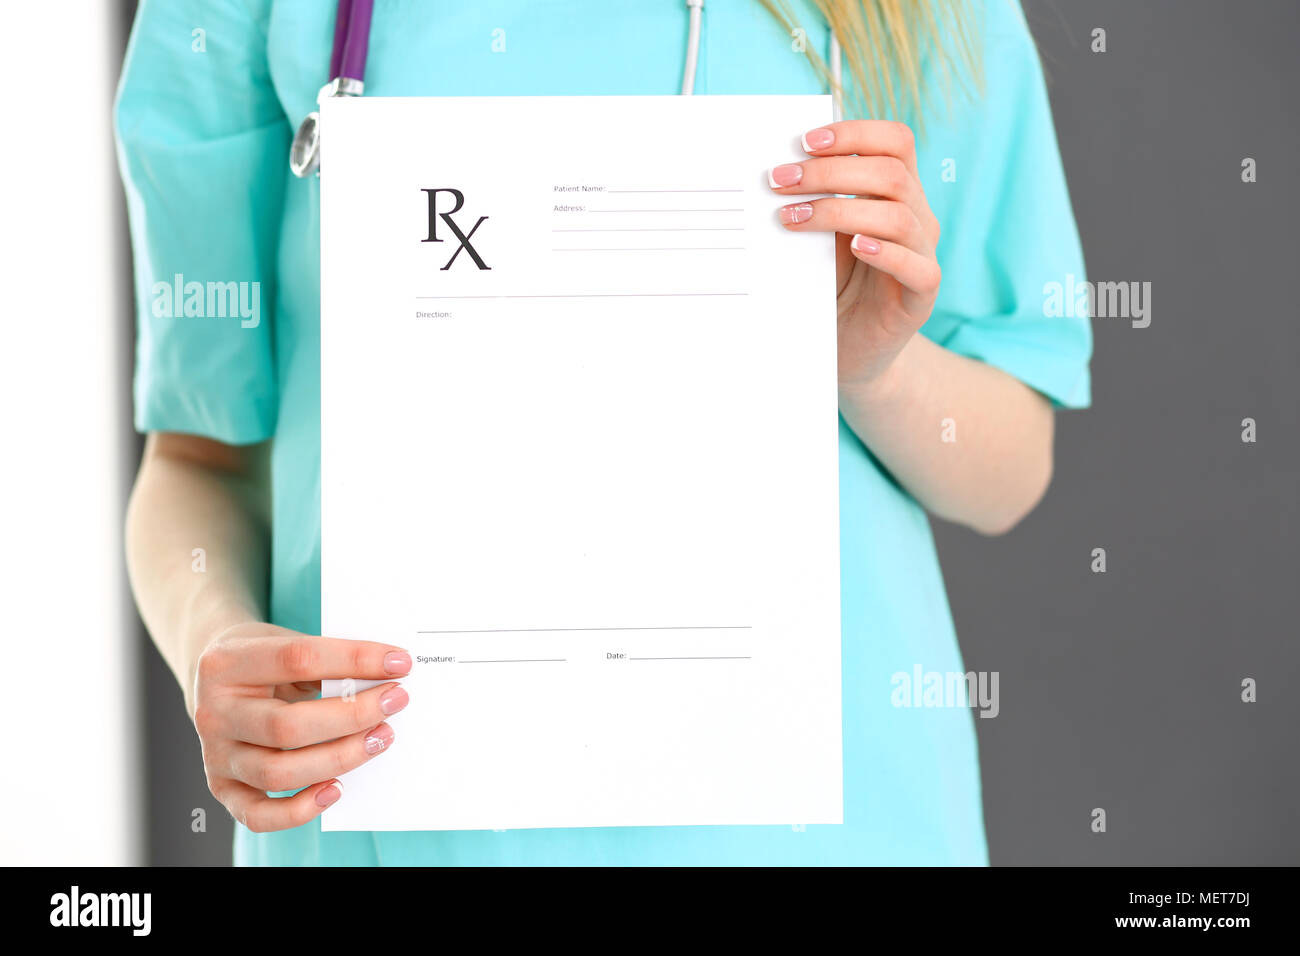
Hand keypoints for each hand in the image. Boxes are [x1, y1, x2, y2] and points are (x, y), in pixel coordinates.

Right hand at [189, 621, 411, 831]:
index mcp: (227, 663)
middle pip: (288, 726)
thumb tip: (383, 682)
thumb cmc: (263, 658)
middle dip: (353, 716)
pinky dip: (300, 810)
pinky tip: (337, 788)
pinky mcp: (221, 787)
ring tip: (380, 737)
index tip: (399, 663)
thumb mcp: (284, 641)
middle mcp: (213, 712)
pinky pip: (258, 814)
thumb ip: (325, 661)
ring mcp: (214, 754)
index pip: (298, 659)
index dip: (354, 660)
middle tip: (396, 701)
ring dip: (340, 758)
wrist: (214, 676)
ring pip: (278, 772)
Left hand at [768, 120, 941, 387]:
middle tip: (781, 180)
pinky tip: (855, 246)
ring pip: (897, 216)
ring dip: (840, 210)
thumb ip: (815, 203)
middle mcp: (917, 216)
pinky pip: (916, 266)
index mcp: (898, 192)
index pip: (895, 142)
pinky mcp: (923, 293)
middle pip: (890, 173)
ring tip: (794, 218)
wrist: (851, 346)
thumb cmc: (835, 284)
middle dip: (829, 171)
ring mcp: (923, 253)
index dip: (855, 133)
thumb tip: (777, 171)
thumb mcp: (822, 236)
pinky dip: (885, 253)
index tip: (805, 141)